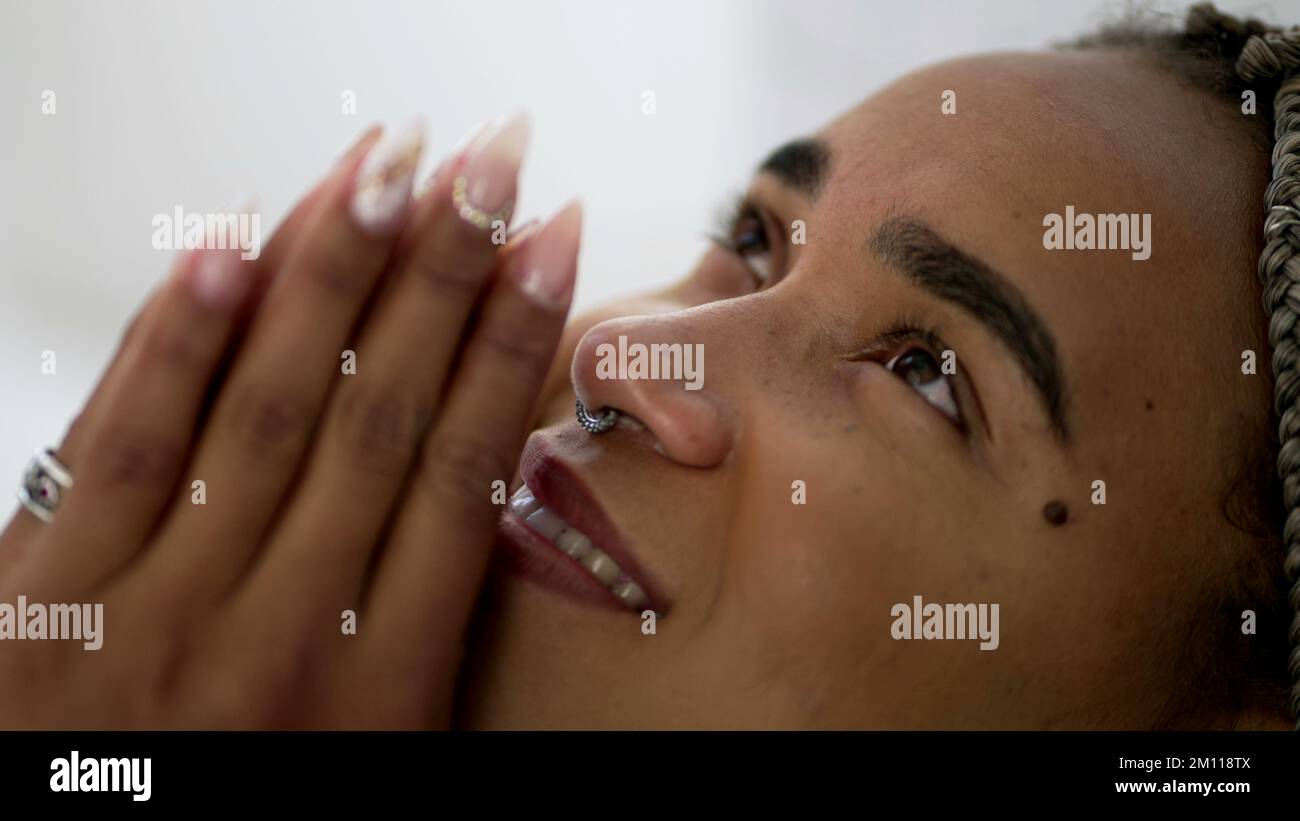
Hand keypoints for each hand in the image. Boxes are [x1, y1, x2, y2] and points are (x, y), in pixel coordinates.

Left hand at [0, 114, 580, 727]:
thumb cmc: (253, 817)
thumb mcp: (382, 761)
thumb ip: (426, 645)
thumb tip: (480, 493)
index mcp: (381, 692)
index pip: (461, 476)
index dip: (510, 348)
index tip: (546, 248)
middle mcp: (279, 640)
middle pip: (381, 420)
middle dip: (443, 278)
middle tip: (489, 166)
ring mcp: (152, 617)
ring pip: (265, 413)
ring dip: (331, 278)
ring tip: (389, 172)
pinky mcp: (38, 604)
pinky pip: (121, 446)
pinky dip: (176, 339)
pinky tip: (227, 246)